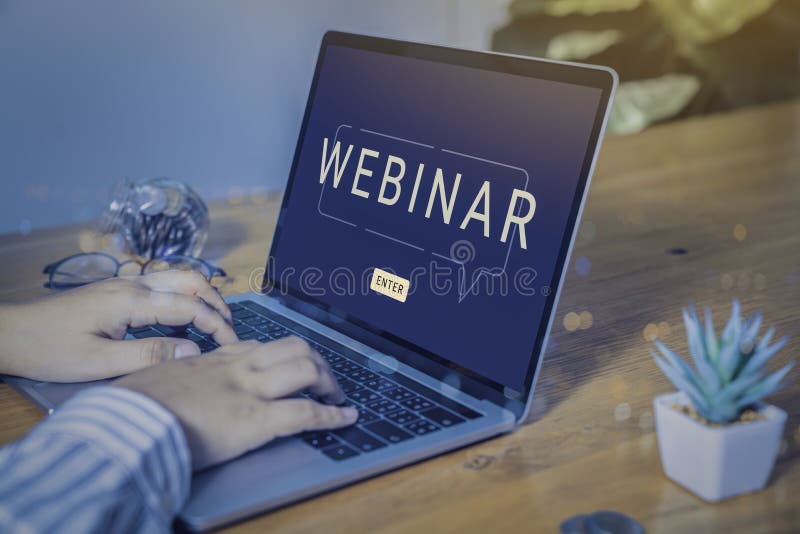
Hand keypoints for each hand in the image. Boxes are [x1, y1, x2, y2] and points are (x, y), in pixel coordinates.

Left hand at [0, 271, 237, 381]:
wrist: (10, 333)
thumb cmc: (50, 350)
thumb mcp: (99, 362)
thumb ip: (149, 355)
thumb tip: (193, 350)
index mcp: (131, 301)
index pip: (189, 306)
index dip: (216, 324)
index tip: (232, 344)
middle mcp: (132, 285)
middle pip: (190, 279)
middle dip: (217, 302)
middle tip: (229, 330)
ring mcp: (124, 284)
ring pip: (177, 277)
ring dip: (202, 294)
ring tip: (214, 321)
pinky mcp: (117, 290)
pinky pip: (162, 283)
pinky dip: (184, 295)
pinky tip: (183, 317)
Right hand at [114, 336, 357, 469]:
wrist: (124, 423)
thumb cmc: (131, 405)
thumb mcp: (156, 377)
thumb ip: (177, 373)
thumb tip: (179, 376)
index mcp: (213, 358)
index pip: (260, 346)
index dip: (284, 357)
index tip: (292, 367)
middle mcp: (238, 367)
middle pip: (293, 347)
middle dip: (317, 362)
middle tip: (325, 382)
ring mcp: (249, 390)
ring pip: (306, 369)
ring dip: (329, 382)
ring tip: (338, 397)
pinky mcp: (255, 419)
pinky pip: (306, 412)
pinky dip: (333, 416)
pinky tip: (346, 419)